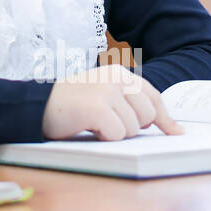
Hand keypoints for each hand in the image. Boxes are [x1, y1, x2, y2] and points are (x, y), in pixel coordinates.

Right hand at [42, 64, 184, 140]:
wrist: (35, 104)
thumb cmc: (70, 103)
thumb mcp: (104, 94)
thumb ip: (132, 104)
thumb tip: (173, 128)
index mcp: (119, 73)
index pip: (153, 97)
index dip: (165, 118)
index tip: (175, 132)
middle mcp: (116, 78)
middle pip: (147, 116)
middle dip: (131, 126)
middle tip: (107, 121)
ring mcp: (107, 92)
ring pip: (133, 128)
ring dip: (115, 133)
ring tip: (93, 122)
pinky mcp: (97, 108)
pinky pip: (116, 134)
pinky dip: (103, 137)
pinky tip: (88, 127)